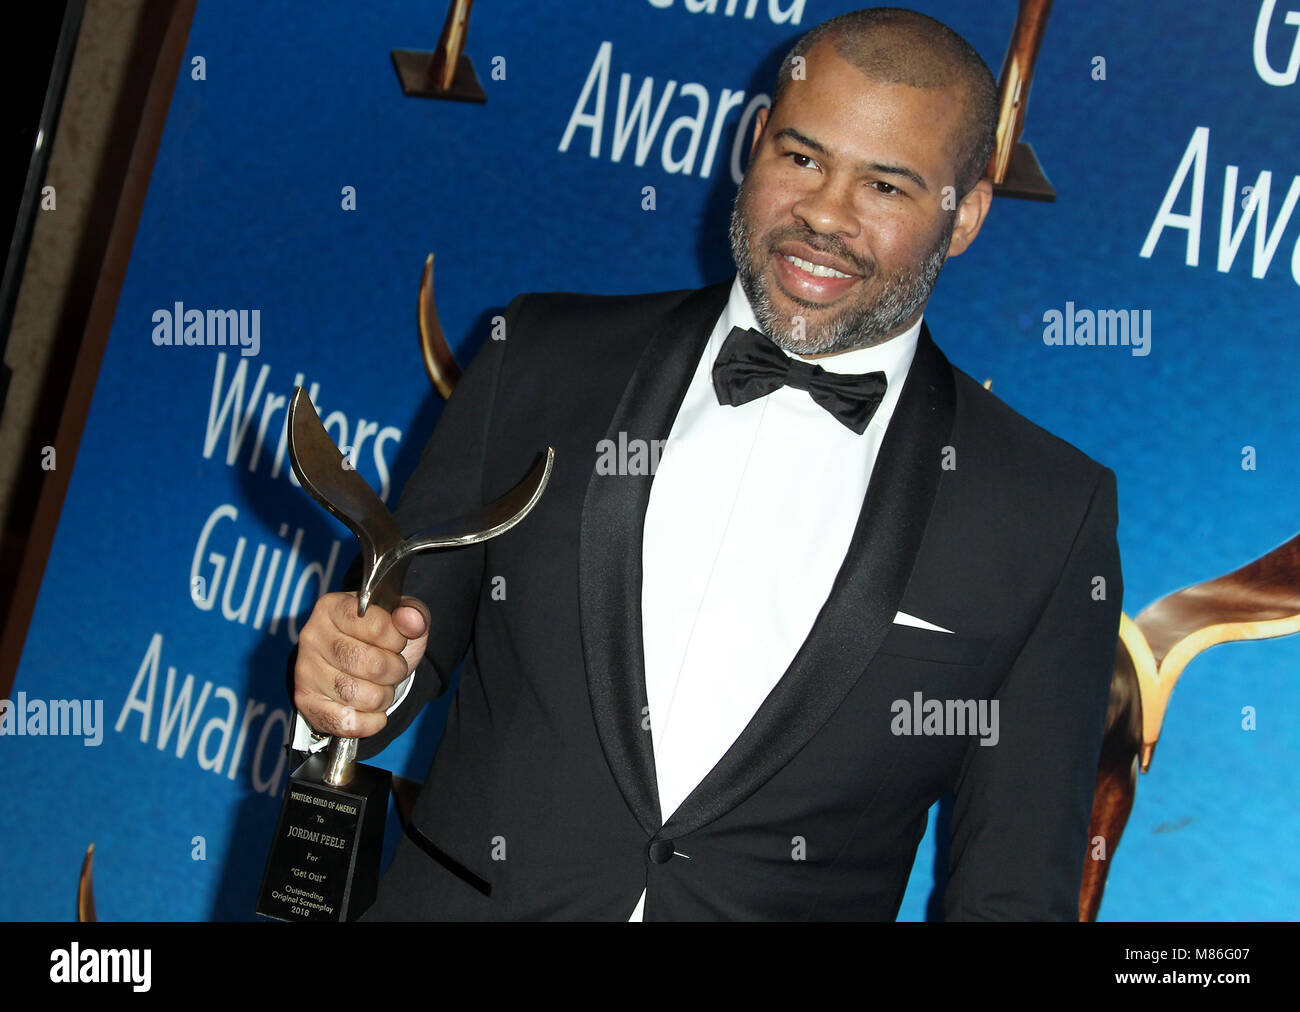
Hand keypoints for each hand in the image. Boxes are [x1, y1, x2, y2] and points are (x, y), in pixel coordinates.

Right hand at [293, 591, 429, 737]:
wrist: (361, 667)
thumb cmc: (380, 640)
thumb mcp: (401, 621)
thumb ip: (413, 614)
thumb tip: (412, 619)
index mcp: (333, 607)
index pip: (377, 626)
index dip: (397, 640)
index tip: (397, 643)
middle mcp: (313, 635)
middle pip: (370, 664)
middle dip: (394, 671)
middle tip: (394, 669)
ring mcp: (305, 670)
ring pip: (359, 695)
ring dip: (383, 697)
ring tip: (381, 687)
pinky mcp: (305, 701)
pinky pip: (345, 722)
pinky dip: (370, 722)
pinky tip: (373, 711)